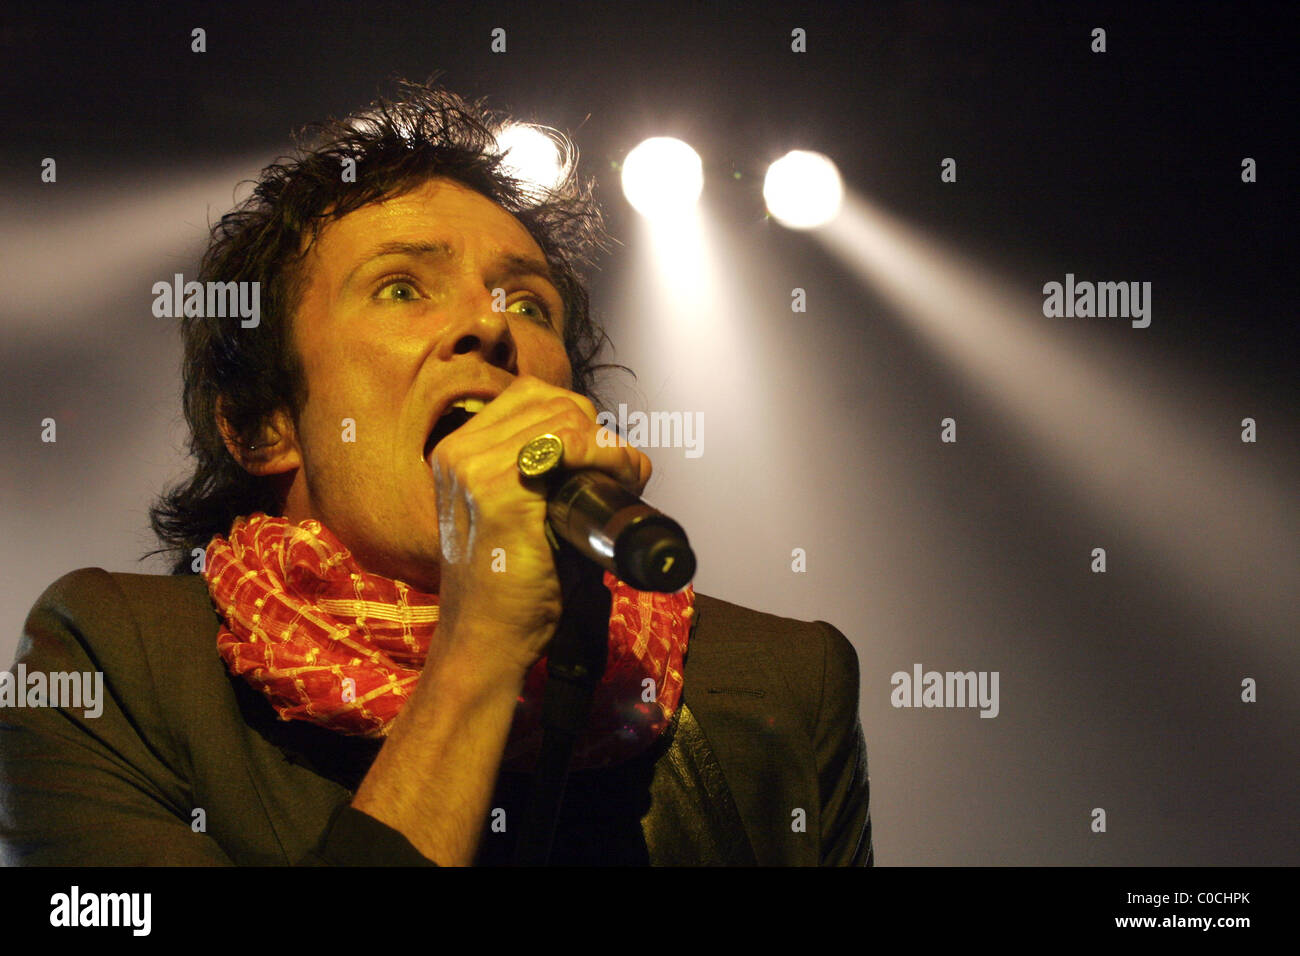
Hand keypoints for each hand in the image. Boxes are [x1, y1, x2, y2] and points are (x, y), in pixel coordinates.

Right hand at [427, 374, 651, 674]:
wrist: (484, 641)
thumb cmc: (509, 586)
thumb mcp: (517, 515)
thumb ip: (543, 474)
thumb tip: (608, 447)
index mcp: (457, 451)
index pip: (531, 397)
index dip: (577, 420)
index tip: (600, 458)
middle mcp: (459, 451)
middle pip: (554, 404)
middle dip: (599, 434)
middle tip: (621, 476)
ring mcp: (475, 468)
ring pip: (567, 418)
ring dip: (609, 448)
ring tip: (621, 483)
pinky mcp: (500, 492)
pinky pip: (569, 445)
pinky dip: (605, 456)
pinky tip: (618, 481)